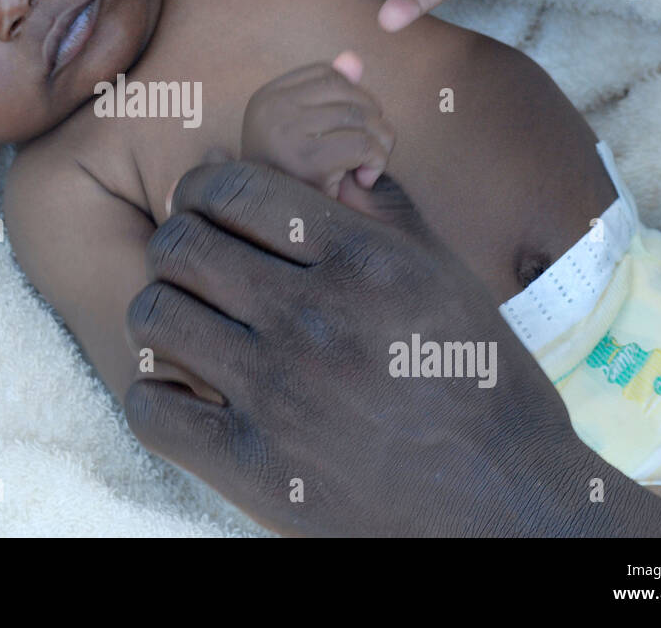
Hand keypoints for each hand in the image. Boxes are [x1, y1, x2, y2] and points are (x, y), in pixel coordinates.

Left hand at [125, 159, 660, 536]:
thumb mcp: (447, 276)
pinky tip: (184, 392)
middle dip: (175, 240)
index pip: (234, 190)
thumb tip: (334, 156)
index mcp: (362, 262)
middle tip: (190, 262)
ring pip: (155, 313)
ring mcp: (280, 395)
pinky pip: (152, 408)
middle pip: (180, 244)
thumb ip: (384, 208)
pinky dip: (154, 393)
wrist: (507, 503)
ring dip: (160, 309)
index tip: (202, 200)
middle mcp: (315, 319)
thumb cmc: (480, 379)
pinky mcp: (256, 468)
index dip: (201, 185)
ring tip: (185, 323)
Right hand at [240, 52, 392, 210]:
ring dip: (379, 144)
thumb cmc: (298, 182)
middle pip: (349, 93)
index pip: (328, 74)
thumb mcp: (309, 134)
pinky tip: (364, 180)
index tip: (351, 132)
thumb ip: (330, 95)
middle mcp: (269, 110)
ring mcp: (285, 133)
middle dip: (373, 122)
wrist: (279, 233)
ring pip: (362, 117)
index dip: (354, 99)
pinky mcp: (307, 161)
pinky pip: (364, 145)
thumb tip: (354, 59)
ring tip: (366, 168)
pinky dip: (377, 162)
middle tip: (367, 154)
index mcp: (264, 98)